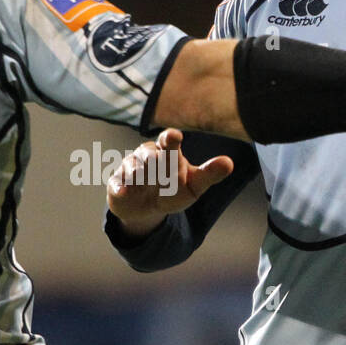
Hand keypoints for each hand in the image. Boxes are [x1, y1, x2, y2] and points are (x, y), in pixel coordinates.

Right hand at [106, 128, 233, 237]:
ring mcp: (130, 169)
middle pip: (148, 152)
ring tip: (140, 176)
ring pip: (132, 165)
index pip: (168, 141)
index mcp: (167, 152)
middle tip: (157, 161)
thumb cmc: (173, 190)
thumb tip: (229, 163)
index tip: (174, 137)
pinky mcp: (117, 184)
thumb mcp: (194, 186)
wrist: (147, 208)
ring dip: (136, 170)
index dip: (170, 138)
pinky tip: (123, 191)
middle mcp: (147, 156)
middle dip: (152, 156)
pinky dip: (119, 187)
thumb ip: (209, 174)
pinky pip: (116, 183)